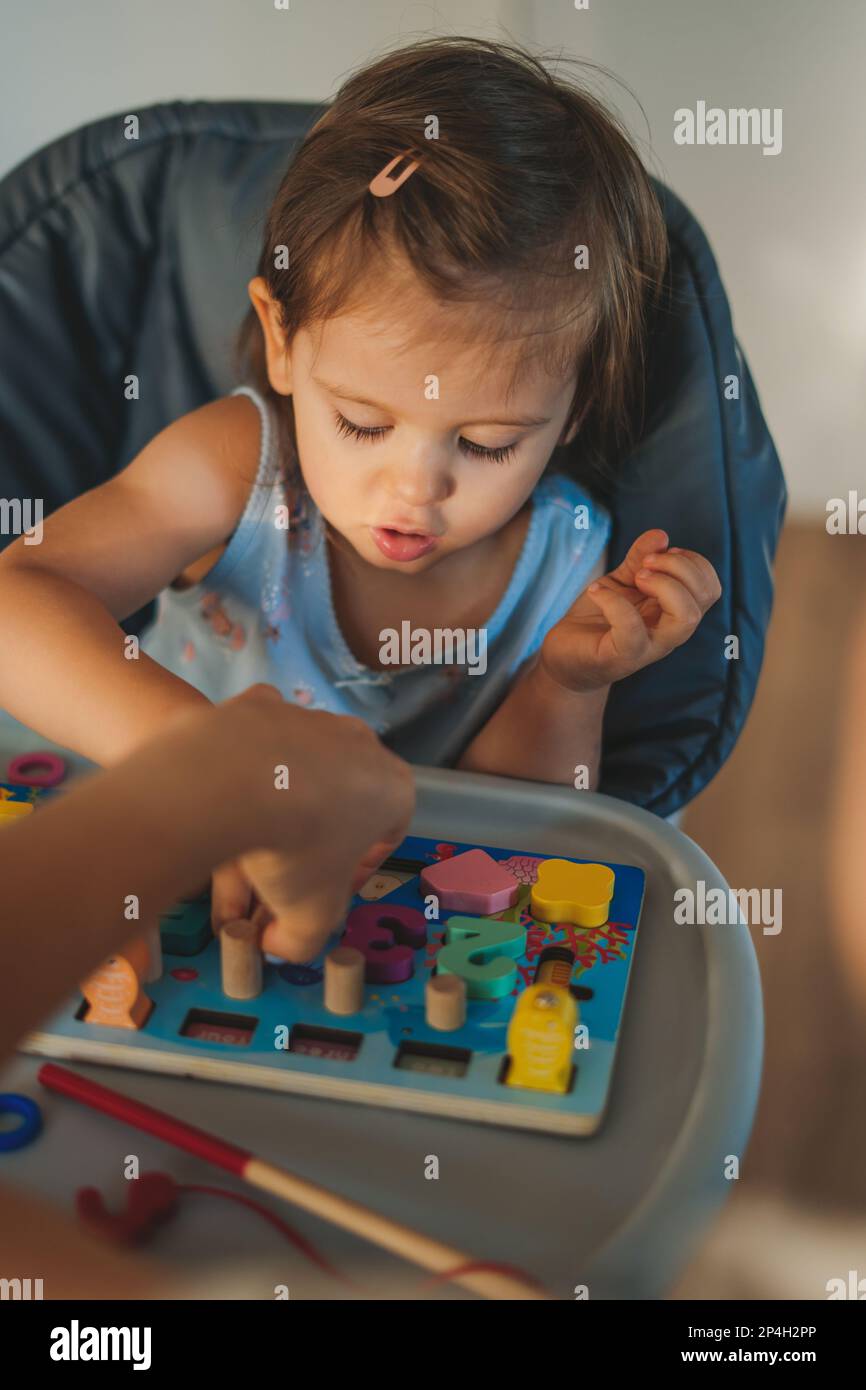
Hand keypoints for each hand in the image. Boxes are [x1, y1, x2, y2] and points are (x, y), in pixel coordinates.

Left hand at [203, 687, 414, 960]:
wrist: (233, 781)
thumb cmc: (292, 848)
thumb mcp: (308, 917)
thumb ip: (304, 940)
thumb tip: (281, 943)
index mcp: (394, 790)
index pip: (386, 836)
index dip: (354, 872)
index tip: (324, 893)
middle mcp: (362, 745)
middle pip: (343, 800)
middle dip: (315, 837)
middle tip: (284, 870)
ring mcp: (313, 717)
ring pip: (301, 768)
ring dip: (282, 800)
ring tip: (246, 837)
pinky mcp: (265, 704)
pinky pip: (259, 739)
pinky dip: (247, 764)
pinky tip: (227, 794)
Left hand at [541, 530, 721, 692]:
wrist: (566, 656)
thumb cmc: (598, 619)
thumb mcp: (620, 581)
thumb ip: (640, 559)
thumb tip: (660, 535)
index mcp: (674, 612)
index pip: (710, 586)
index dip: (691, 562)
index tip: (659, 554)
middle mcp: (669, 631)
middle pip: (704, 597)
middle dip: (678, 567)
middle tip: (644, 566)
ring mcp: (648, 647)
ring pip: (686, 617)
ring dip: (663, 585)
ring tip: (635, 577)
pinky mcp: (621, 657)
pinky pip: (631, 628)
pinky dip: (614, 601)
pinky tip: (596, 591)